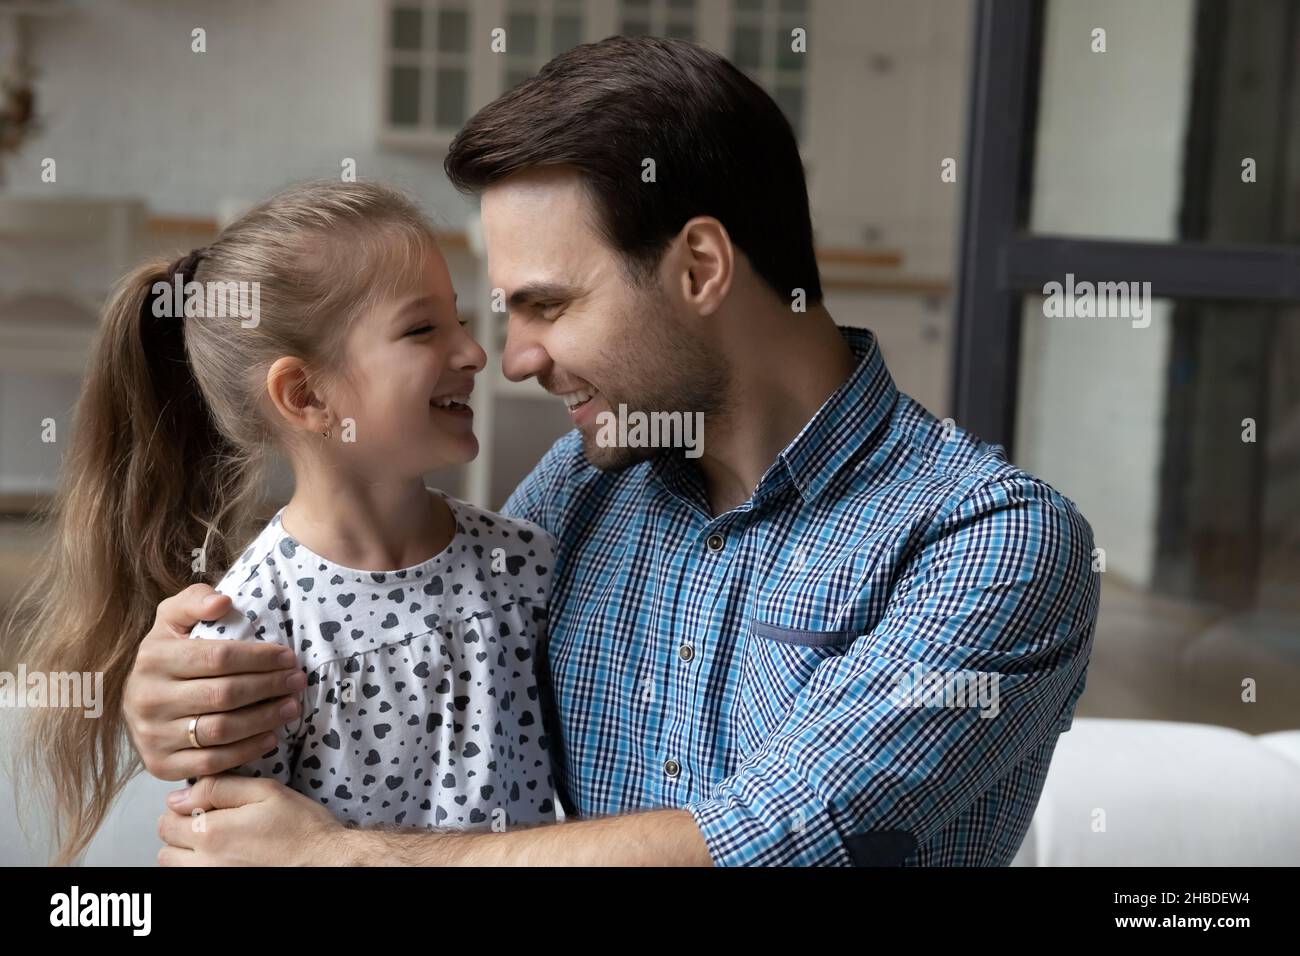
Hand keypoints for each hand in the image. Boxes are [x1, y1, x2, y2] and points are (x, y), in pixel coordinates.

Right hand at [124, 583, 306, 779]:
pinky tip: (271, 737)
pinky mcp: (160, 765)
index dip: (260, 657)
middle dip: (269, 686)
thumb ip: (194, 601)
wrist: (136, 700)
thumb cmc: (168, 653)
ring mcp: (152, 736)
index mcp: (153, 659)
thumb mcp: (173, 619)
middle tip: (298, 681)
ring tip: (292, 707)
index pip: (218, 657)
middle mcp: (148, 699)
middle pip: (224, 694)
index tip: (289, 656)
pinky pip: (211, 762)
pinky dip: (246, 752)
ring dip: (264, 719)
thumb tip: (222, 601)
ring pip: (221, 730)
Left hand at [157, 775, 350, 865]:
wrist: (325, 862)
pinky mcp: (222, 888)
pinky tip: (225, 859)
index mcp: (212, 832)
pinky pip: (192, 878)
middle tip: (210, 823)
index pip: (167, 820)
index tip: (204, 805)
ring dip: (185, 854)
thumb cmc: (301, 828)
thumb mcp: (266, 791)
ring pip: (174, 868)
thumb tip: (180, 796)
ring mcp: (212, 880)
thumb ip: (219, 789)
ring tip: (216, 843)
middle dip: (180, 832)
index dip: (183, 808)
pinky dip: (200, 867)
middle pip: (166, 847)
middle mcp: (205, 862)